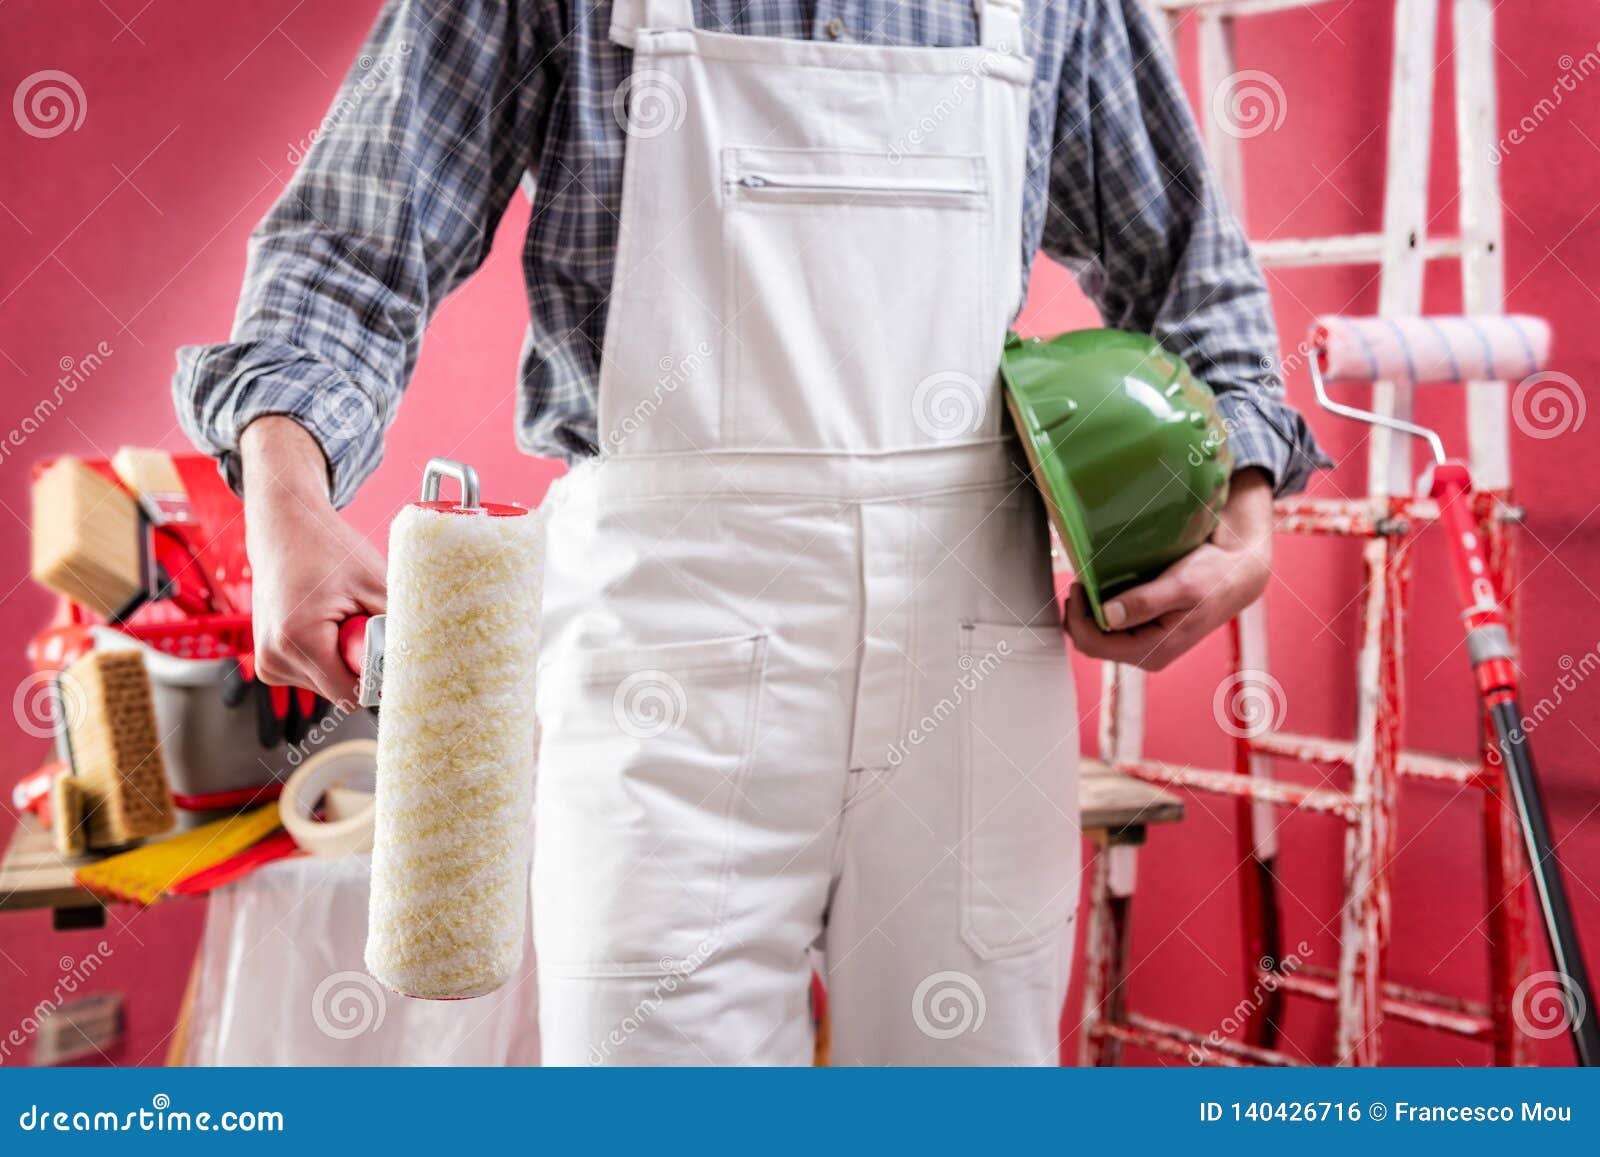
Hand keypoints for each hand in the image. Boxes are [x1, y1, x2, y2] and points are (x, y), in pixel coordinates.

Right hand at [241, 416, 385, 704]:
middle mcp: (275, 659)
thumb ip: (397, 624)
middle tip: (359, 618)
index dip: (377, 676)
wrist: (284, 528)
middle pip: (340, 691)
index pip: (351, 693)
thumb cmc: (326, 547)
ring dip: (344, 658)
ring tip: (338, 615)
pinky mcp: (270, 662)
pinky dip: (328, 655)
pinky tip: (324, 623)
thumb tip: (423, 657)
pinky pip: (314, 675)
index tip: (387, 647)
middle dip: (360, 662)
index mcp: (298, 641)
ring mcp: (268, 663)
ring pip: (328, 685)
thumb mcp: (373, 581)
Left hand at [1065, 468, 1273, 671]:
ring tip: (1091, 581)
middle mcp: (1145, 654)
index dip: (1077, 616)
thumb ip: (1144, 602)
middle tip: (1082, 580)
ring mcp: (1144, 645)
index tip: (1079, 584)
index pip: (1093, 644)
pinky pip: (1110, 627)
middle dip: (1078, 614)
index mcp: (1151, 651)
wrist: (1236, 575)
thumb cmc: (1213, 577)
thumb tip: (1107, 616)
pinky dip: (1099, 608)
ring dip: (1087, 611)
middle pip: (1090, 643)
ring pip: (1097, 635)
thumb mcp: (1181, 586)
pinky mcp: (1144, 632)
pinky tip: (1103, 586)